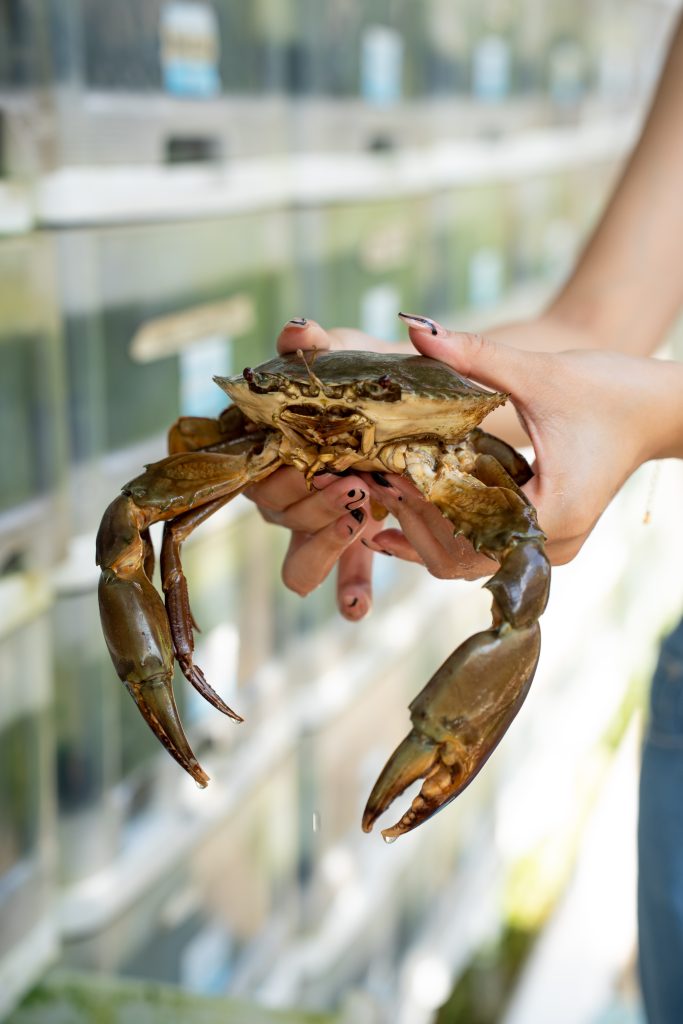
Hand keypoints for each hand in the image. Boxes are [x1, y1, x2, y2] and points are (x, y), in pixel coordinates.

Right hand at [244, 318, 402, 618]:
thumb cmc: (373, 373)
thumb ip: (318, 343)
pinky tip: (360, 606)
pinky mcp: (357, 540)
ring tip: (358, 526)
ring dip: (321, 549)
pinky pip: (345, 579)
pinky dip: (350, 592)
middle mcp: (291, 490)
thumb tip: (296, 331)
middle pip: (276, 516)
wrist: (422, 399)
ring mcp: (322, 522)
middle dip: (310, 506)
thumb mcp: (349, 351)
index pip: (256, 471)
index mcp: (278, 446)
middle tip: (354, 487)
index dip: (278, 474)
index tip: (317, 461)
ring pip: (299, 560)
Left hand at [399, 315, 681, 566]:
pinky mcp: (546, 535)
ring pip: (469, 560)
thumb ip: (475, 355)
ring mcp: (550, 546)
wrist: (657, 408)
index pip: (465, 536)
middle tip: (370, 487)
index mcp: (551, 513)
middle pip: (459, 560)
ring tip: (381, 495)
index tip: (382, 477)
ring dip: (424, 532)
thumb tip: (415, 325)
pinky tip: (412, 504)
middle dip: (411, 527)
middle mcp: (551, 544)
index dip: (418, 513)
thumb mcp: (538, 372)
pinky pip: (485, 547)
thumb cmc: (610, 391)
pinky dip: (448, 529)